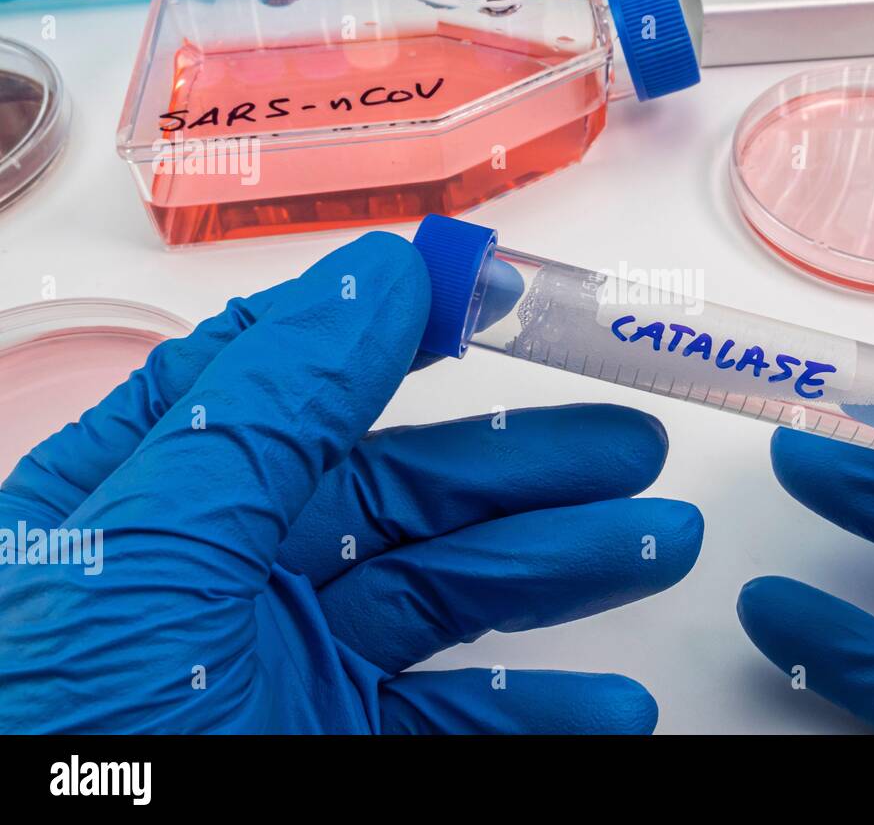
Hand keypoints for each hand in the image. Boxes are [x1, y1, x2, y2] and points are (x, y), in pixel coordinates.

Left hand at [0, 232, 702, 732]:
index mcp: (144, 496)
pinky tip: (608, 702)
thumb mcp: (152, 558)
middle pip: (397, 489)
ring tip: (659, 544)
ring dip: (560, 568)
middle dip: (524, 465)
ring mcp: (280, 669)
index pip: (280, 375)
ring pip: (444, 594)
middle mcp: (216, 572)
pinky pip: (452, 718)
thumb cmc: (57, 746)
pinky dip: (538, 709)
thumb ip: (264, 413)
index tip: (498, 296)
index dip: (393, 327)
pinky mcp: (332, 750)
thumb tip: (373, 277)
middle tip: (630, 444)